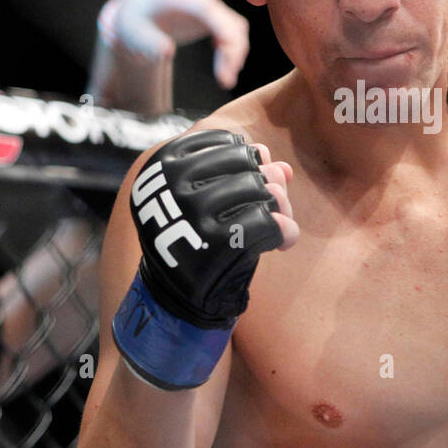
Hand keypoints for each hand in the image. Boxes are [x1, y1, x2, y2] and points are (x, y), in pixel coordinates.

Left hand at [87, 0, 250, 114]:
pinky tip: (223, 67)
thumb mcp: (133, 32)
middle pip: (230, 22)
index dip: (224, 34)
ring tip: (225, 79)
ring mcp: (210, 6)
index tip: (227, 62)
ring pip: (236, 29)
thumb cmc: (136, 20)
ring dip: (236, 54)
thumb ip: (149, 41)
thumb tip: (167, 52)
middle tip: (226, 81)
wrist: (140, 9)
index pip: (210, 11)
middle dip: (233, 52)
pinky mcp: (214, 17)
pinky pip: (232, 33)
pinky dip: (232, 51)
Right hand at [112, 130, 296, 389]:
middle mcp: (171, 188)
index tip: (249, 181)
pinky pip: (270, 224)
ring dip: (281, 208)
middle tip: (272, 205)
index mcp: (162, 168)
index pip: (225, 144)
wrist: (177, 303)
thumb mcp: (210, 202)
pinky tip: (282, 241)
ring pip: (262, 193)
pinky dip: (284, 232)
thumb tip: (280, 165)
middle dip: (268, 185)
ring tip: (279, 223)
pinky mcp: (217, 246)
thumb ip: (244, 176)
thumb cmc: (196, 243)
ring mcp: (193, 216)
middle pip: (247, 167)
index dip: (247, 161)